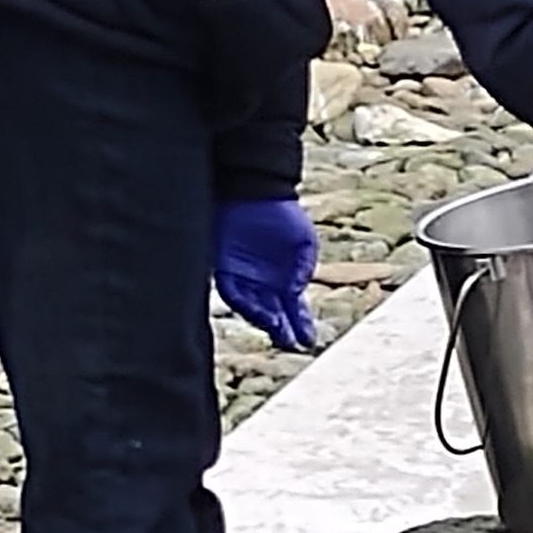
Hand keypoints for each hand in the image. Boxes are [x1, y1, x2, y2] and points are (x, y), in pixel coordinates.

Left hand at [213, 198, 318, 351]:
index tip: (307, 341)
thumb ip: (303, 269)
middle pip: (272, 315)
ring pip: (253, 308)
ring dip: (264, 319)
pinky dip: (245, 303)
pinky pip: (232, 292)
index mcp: (285, 280)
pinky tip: (258, 310)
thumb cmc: (283, 214)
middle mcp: (264, 285)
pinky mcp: (225, 268)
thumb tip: (297, 293)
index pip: (293, 310)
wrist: (256, 191)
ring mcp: (245, 278)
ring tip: (276, 327)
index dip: (301, 325)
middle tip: (288, 341)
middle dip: (281, 330)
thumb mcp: (304, 243)